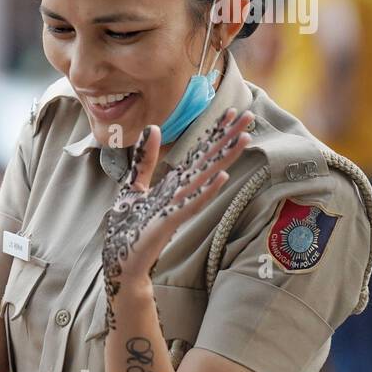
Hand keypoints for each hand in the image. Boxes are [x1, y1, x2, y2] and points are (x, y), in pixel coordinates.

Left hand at [101, 109, 253, 329]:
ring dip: (225, 159)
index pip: (200, 154)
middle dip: (228, 139)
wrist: (123, 259)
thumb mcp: (134, 185)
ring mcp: (179, 207)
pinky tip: (222, 176)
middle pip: (209, 161)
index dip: (215, 133)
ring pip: (207, 178)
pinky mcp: (170, 221)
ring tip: (244, 138)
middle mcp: (182, 193)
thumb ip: (145, 159)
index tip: (230, 111)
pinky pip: (192, 203)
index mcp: (176, 184)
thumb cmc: (130, 226)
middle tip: (249, 115)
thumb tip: (155, 127)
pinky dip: (208, 190)